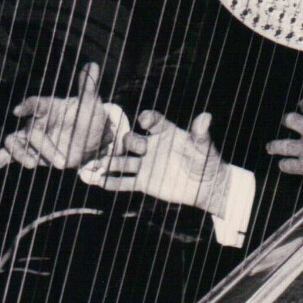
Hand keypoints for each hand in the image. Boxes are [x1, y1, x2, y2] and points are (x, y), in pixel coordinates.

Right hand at [0, 62, 110, 173]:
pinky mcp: (30, 152)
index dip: (27, 106)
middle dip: (45, 146)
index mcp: (49, 107)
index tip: (20, 111)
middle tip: (62, 161)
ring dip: (21, 154)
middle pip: (30, 130)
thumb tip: (93, 65)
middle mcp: (37, 121)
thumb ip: (88, 87)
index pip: (36, 104)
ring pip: (14, 142)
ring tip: (32, 164)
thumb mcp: (91, 104)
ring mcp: (31, 137)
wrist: (90, 138)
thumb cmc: (89, 118)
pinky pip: (8, 155)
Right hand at [78, 110, 232, 214]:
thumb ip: (201, 134)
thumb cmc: (206, 162)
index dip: (148, 119)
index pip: (153, 121)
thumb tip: (206, 117)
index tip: (144, 121)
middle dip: (127, 142)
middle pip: (132, 140)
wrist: (205, 186)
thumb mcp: (204, 148)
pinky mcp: (144, 182)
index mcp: (165, 133)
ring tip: (96, 164)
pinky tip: (100, 182)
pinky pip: (126, 182)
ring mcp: (145, 164)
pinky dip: (113, 183)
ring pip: (123, 162)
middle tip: (129, 147)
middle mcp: (151, 146)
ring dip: (109, 162)